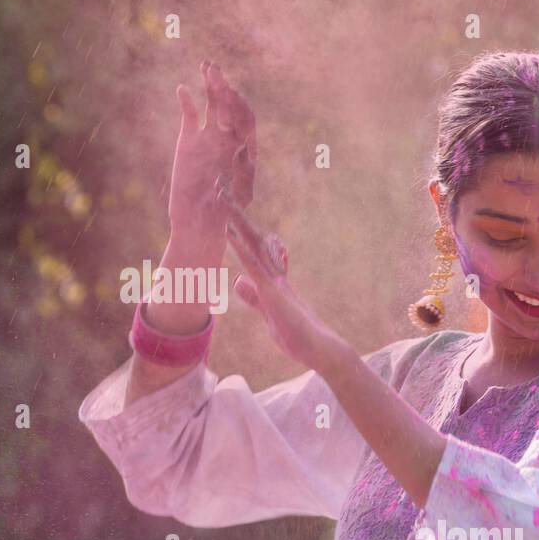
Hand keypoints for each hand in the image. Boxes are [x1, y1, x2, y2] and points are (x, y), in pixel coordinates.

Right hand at [169, 60, 256, 255]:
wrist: (196, 224)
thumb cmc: (218, 218)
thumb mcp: (233, 197)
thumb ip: (238, 173)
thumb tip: (241, 153)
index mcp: (243, 150)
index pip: (245, 122)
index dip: (238, 106)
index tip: (232, 95)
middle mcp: (228, 140)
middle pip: (229, 108)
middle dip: (223, 88)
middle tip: (216, 70)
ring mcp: (209, 138)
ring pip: (212, 107)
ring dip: (210, 86)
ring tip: (206, 66)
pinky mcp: (189, 142)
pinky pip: (190, 117)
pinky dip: (187, 103)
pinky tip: (182, 90)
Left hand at [225, 201, 346, 372]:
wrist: (318, 348)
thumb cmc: (296, 335)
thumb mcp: (267, 312)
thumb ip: (253, 297)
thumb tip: (238, 281)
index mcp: (269, 278)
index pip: (249, 250)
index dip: (236, 231)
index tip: (224, 212)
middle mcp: (272, 273)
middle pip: (251, 239)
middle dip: (234, 217)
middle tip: (220, 191)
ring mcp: (273, 280)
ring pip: (252, 244)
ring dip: (237, 222)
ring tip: (223, 199)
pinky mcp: (273, 291)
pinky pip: (255, 264)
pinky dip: (243, 248)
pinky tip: (231, 233)